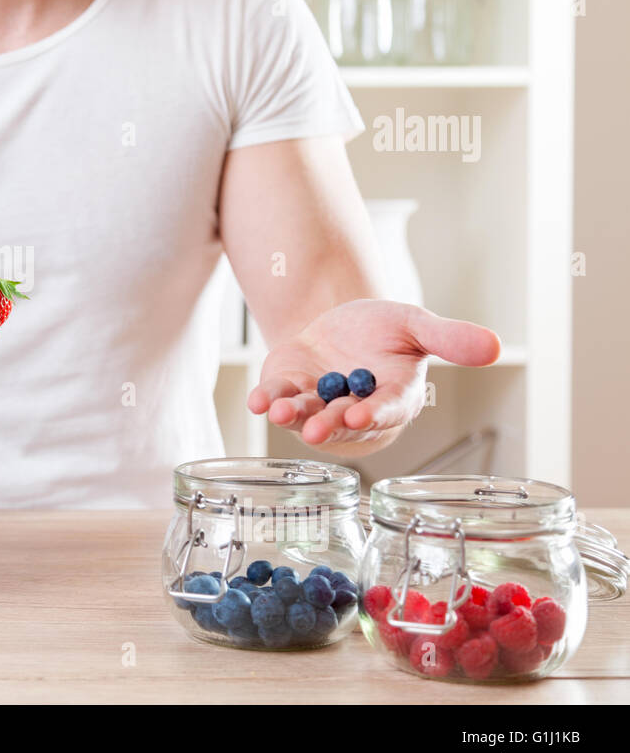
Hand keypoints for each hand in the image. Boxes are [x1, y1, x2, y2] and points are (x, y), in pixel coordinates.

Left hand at [247, 299, 500, 454]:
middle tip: (316, 428)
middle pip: (343, 421)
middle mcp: (354, 409)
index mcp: (392, 397)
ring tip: (280, 411)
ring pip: (307, 415)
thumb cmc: (382, 330)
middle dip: (329, 424)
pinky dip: (267, 400)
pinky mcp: (289, 393)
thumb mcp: (414, 325)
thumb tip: (494, 346)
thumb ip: (448, 338)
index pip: (387, 409)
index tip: (362, 416)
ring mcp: (318, 405)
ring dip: (293, 415)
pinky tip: (257, 401)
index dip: (375, 414)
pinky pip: (278, 400)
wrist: (336, 324)